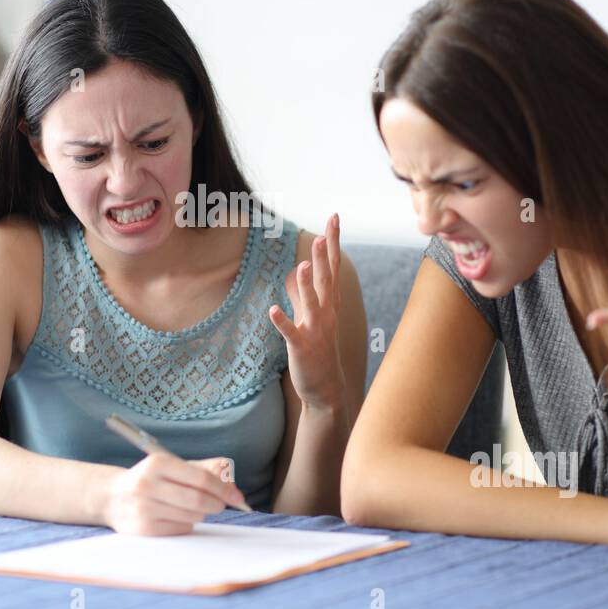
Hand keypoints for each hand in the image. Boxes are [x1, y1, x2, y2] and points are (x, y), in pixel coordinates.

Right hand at [101, 455, 245, 535]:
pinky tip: (174, 516)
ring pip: (192, 516)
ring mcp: (144, 508)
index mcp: (157, 463)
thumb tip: (232, 485)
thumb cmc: (151, 480)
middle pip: (198, 500)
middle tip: (220, 505)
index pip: (201, 478)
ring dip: (200, 513)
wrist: (113, 497)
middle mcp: (147, 485)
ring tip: (189, 506)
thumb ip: (205, 470)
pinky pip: (180, 528)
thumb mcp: (172, 466)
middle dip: (217, 504)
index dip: (224, 489)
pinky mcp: (144, 528)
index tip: (237, 497)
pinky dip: (185, 523)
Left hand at [269, 213, 345, 410]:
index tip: (334, 218)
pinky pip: (291, 333)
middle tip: (325, 232)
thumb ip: (303, 294)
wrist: (326, 391)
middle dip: (325, 257)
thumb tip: (296, 272)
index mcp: (329, 305)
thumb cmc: (318, 351)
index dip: (333, 242)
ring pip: (310, 304)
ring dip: (305, 285)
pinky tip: (273, 310)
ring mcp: (315, 331)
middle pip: (326, 279)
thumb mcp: (312, 318)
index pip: (332, 267)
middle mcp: (326, 314)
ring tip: (300, 265)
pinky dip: (283, 321)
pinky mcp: (302, 348)